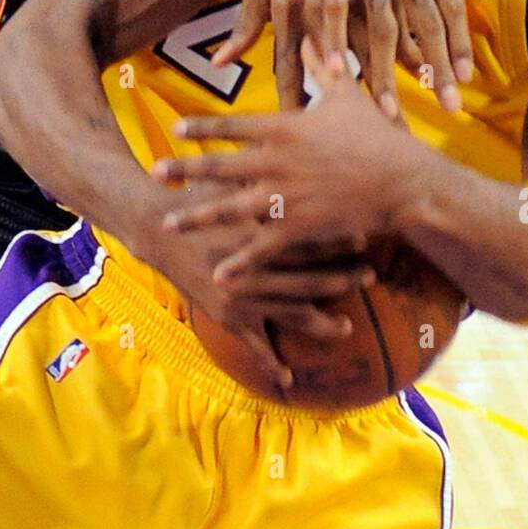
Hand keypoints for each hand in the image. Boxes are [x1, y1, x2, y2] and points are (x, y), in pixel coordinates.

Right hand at [142, 178, 374, 390]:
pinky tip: (290, 379)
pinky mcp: (226, 316)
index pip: (303, 237)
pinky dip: (270, 362)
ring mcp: (240, 297)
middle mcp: (251, 268)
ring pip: (289, 313)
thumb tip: (300, 149)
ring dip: (320, 322)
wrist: (157, 230)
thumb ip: (266, 177)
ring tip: (348, 328)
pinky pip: (252, 345)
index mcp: (256, 234)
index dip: (334, 238)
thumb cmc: (202, 200)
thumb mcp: (234, 183)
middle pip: (305, 278)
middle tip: (370, 277)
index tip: (363, 237)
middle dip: (341, 279)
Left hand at [153, 38, 421, 275]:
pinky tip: (220, 275)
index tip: (176, 129)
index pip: (234, 126)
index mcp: (286, 127)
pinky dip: (241, 263)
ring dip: (197, 216)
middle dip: (184, 170)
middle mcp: (278, 162)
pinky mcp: (302, 228)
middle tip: (154, 173)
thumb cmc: (378, 135)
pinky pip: (264, 249)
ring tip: (169, 221)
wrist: (404, 180)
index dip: (202, 128)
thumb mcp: (348, 95)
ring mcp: (287, 197)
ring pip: (231, 209)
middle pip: (220, 166)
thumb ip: (322, 68)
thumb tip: (312, 39)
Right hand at [215, 0, 518, 111]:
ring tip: (390, 110)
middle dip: (434, 68)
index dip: (457, 42)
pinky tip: (338, 75)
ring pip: (379, 24)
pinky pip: (332, 12)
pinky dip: (333, 43)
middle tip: (448, 108)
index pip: (449, 2)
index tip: (464, 79)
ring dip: (384, 70)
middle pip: (421, 21)